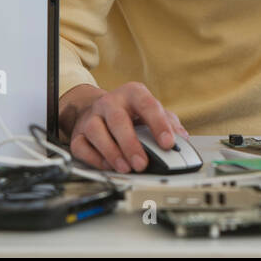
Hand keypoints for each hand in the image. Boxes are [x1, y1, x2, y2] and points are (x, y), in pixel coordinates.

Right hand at [58, 82, 188, 172]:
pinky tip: (108, 166)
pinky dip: (95, 159)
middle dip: (131, 144)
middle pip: (118, 119)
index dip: (158, 124)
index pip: (147, 105)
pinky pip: (81, 147)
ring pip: (96, 131)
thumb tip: (182, 140)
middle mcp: (110, 102)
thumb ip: (169, 123)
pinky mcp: (78, 133)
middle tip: (142, 164)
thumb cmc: (130, 112)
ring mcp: (92, 116)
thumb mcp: (151, 111)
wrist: (99, 109)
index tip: (168, 143)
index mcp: (133, 93)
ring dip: (112, 152)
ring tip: (126, 168)